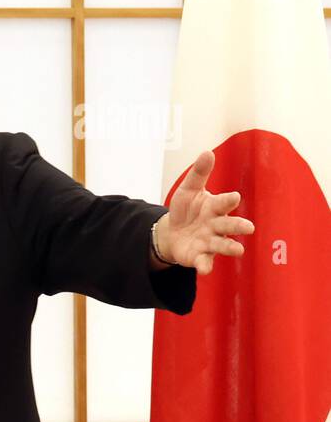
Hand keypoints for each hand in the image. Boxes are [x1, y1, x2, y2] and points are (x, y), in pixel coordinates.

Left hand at [154, 150, 255, 274]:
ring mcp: (209, 242)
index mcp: (215, 207)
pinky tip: (204, 269)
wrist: (172, 232)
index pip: (223, 203)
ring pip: (222, 245)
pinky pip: (204, 261)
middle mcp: (216, 225)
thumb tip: (207, 152)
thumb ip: (198, 174)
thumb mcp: (188, 190)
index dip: (228, 200)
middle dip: (238, 226)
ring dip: (229, 248)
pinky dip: (204, 265)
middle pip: (229, 225)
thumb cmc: (186, 209)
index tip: (234, 197)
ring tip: (238, 250)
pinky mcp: (199, 256)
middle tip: (248, 228)